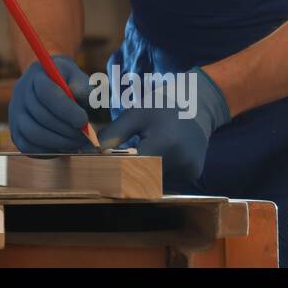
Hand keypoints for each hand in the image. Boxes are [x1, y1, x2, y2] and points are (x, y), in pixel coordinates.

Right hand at [10, 54, 96, 153]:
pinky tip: (64, 146)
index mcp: (38, 74)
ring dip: (58, 141)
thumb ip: (83, 87)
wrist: (55, 89)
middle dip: (66, 129)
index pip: (46, 91)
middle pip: (40, 114)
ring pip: (32, 132)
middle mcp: (21, 91)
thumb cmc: (72, 84)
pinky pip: (27, 147)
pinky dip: (48, 150)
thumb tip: (79, 103)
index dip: (65, 109)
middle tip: (85, 136)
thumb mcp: (81, 79)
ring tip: (76, 142)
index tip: (83, 121)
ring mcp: (15, 112)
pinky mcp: (15, 131)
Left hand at [99, 66, 231, 180]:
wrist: (195, 105)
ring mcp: (189, 171)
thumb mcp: (135, 114)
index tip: (99, 169)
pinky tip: (150, 161)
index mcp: (166, 143)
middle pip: (143, 178)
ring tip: (131, 161)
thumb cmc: (161, 106)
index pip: (133, 168)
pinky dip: (154, 174)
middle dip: (124, 175)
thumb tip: (92, 152)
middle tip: (109, 168)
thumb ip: (113, 134)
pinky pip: (166, 180)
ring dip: (140, 175)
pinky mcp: (192, 175)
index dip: (114, 171)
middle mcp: (181, 161)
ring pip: (154, 181)